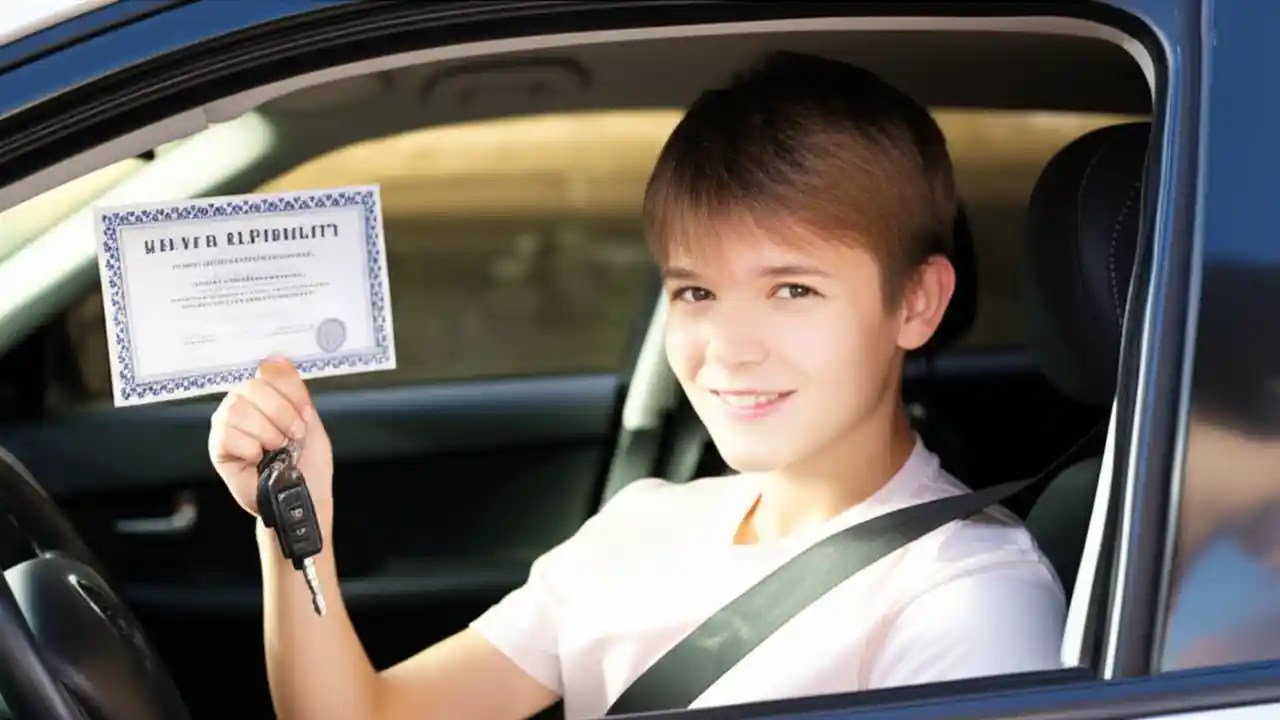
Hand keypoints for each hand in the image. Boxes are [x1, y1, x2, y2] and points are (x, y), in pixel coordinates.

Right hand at [208, 355, 333, 517]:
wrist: (303, 498)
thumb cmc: (307, 464)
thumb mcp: (310, 420)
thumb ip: (295, 390)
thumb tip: (276, 356)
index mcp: (267, 394)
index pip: (269, 369)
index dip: (290, 391)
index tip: (304, 413)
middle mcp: (244, 404)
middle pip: (252, 386)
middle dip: (281, 413)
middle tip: (293, 434)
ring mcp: (227, 425)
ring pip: (238, 408)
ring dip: (267, 431)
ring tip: (276, 447)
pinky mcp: (218, 448)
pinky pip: (228, 434)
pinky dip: (251, 447)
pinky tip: (258, 458)